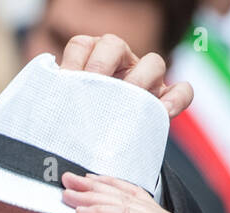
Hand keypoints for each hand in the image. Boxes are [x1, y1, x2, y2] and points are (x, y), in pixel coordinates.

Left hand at [56, 34, 192, 118]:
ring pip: (153, 62)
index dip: (73, 60)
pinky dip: (176, 99)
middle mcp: (120, 63)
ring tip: (127, 103)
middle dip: (101, 63)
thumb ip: (62, 103)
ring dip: (140, 79)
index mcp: (91, 60)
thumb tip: (46, 102)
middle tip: (93, 85)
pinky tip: (164, 113)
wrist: (106, 150)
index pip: (82, 46)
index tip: (65, 80)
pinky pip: (182, 90)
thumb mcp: (71, 112)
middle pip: (115, 45)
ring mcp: (146, 80)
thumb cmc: (84, 127)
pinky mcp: (166, 98)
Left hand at [60, 172, 206, 212]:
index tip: (80, 184)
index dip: (106, 188)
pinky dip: (103, 212)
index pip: (133, 198)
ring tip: (69, 194)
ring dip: (94, 198)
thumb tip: (92, 212)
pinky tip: (82, 211)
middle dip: (95, 186)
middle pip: (129, 195)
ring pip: (126, 204)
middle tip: (68, 180)